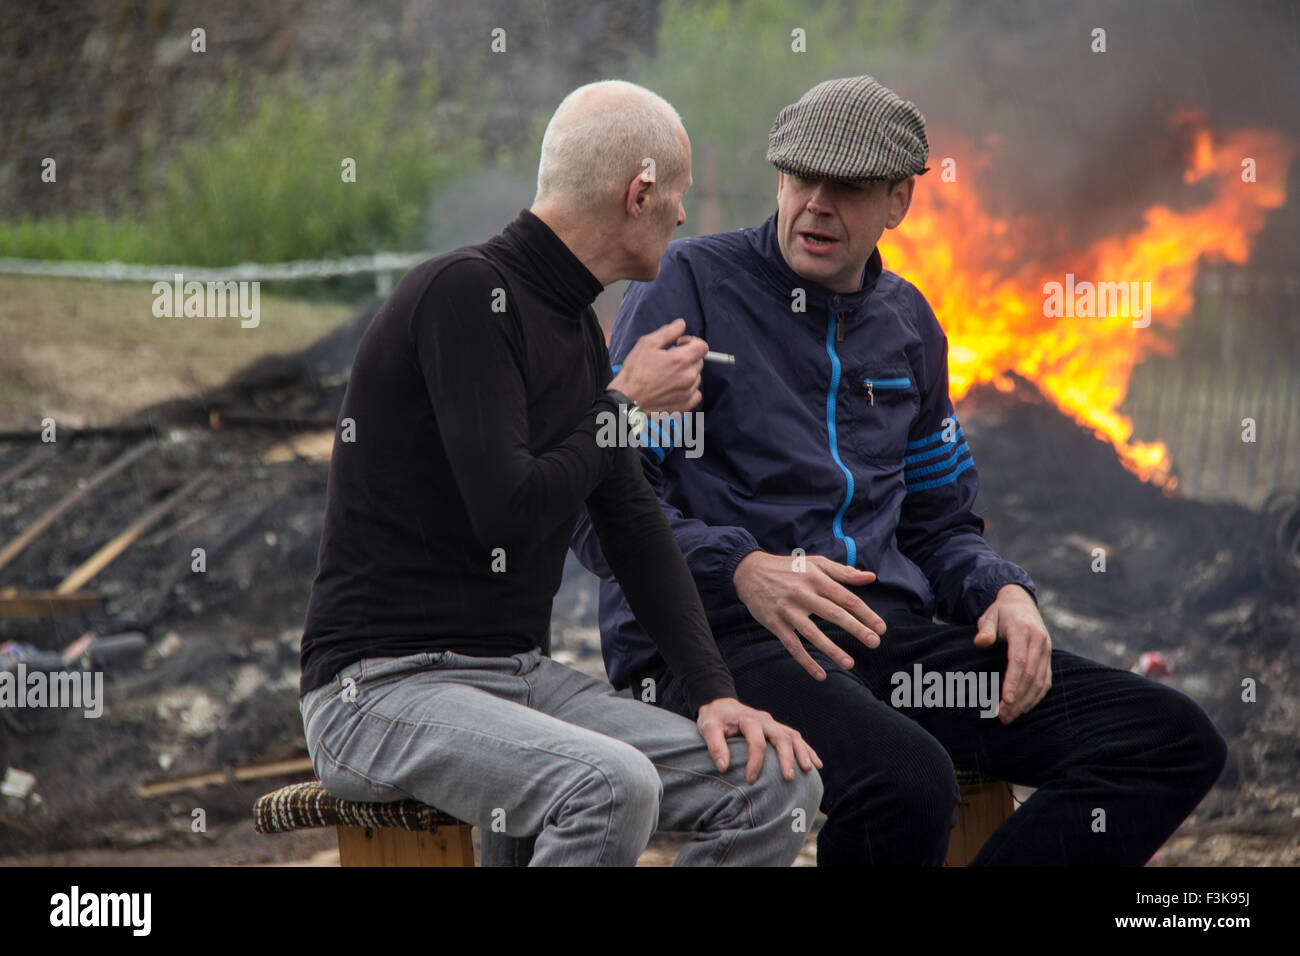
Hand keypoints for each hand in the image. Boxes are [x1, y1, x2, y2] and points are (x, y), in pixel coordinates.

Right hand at [607, 318, 707, 412]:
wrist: (627, 400)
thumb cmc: (634, 372)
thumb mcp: (647, 344)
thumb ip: (668, 332)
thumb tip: (681, 324)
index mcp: (682, 359)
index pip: (702, 346)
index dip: (692, 342)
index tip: (680, 345)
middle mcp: (689, 376)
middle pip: (699, 361)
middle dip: (687, 357)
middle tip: (669, 360)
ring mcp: (688, 392)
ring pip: (696, 377)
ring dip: (686, 373)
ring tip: (668, 375)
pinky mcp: (685, 406)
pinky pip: (695, 394)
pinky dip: (688, 390)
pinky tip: (674, 388)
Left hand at [696, 697, 820, 782]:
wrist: (721, 705)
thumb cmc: (715, 719)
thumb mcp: (708, 728)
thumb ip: (715, 745)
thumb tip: (723, 767)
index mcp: (748, 719)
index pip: (756, 741)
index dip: (755, 761)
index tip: (750, 780)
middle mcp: (764, 720)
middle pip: (781, 737)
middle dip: (786, 758)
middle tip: (789, 778)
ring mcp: (773, 723)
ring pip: (793, 736)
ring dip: (802, 753)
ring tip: (809, 770)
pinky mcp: (778, 728)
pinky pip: (796, 737)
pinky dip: (807, 750)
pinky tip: (816, 763)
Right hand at [732, 551, 886, 679]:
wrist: (749, 572)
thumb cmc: (788, 568)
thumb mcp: (815, 563)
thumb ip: (843, 572)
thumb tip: (870, 577)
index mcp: (816, 579)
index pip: (846, 598)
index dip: (865, 613)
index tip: (881, 627)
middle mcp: (803, 595)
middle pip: (834, 614)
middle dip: (856, 629)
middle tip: (875, 643)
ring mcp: (788, 611)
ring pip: (813, 633)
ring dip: (832, 649)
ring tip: (850, 664)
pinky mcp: (775, 624)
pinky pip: (792, 645)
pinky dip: (805, 661)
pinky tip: (820, 675)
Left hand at [973, 584, 1051, 723]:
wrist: (1021, 603)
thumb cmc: (1000, 613)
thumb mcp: (989, 616)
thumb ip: (985, 629)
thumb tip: (980, 641)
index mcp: (1023, 631)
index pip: (1019, 660)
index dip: (1012, 682)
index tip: (1005, 700)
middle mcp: (1039, 641)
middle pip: (1030, 675)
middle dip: (1017, 698)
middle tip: (1001, 716)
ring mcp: (1046, 650)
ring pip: (1040, 681)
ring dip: (1026, 702)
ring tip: (1009, 717)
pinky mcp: (1048, 658)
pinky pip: (1046, 681)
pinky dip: (1036, 697)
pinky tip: (1023, 709)